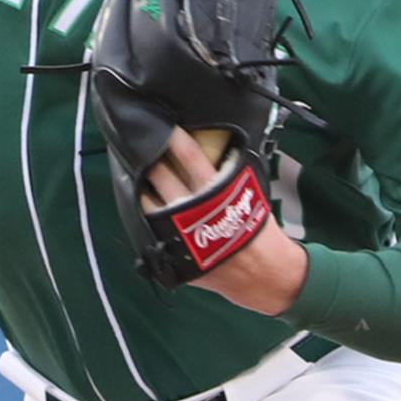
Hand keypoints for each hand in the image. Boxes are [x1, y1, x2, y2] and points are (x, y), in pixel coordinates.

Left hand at [146, 128, 307, 314]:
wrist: (263, 274)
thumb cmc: (258, 231)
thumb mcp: (249, 195)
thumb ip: (229, 174)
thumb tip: (216, 150)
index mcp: (214, 192)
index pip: (189, 155)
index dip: (174, 138)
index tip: (163, 125)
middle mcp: (191, 211)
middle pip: (159, 175)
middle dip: (149, 159)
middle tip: (142, 146)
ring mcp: (177, 234)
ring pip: (146, 202)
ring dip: (141, 187)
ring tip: (137, 174)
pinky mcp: (171, 254)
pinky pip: (148, 229)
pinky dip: (144, 215)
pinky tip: (143, 206)